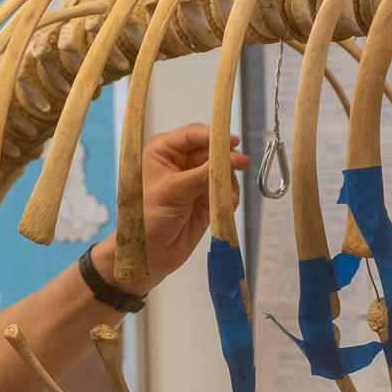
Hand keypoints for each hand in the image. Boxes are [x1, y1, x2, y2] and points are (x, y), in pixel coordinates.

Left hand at [127, 123, 250, 288]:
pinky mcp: (206, 197)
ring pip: (222, 169)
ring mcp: (195, 179)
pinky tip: (228, 205)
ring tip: (228, 197)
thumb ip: (204, 174)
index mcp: (163, 151)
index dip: (213, 136)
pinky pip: (226, 188)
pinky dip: (230, 195)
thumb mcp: (174, 192)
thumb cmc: (149, 220)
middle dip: (226, 160)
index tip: (232, 142)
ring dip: (229, 181)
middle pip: (212, 150)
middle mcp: (180, 161)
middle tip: (242, 166)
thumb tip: (233, 158)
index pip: (192, 134)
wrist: (150, 256)